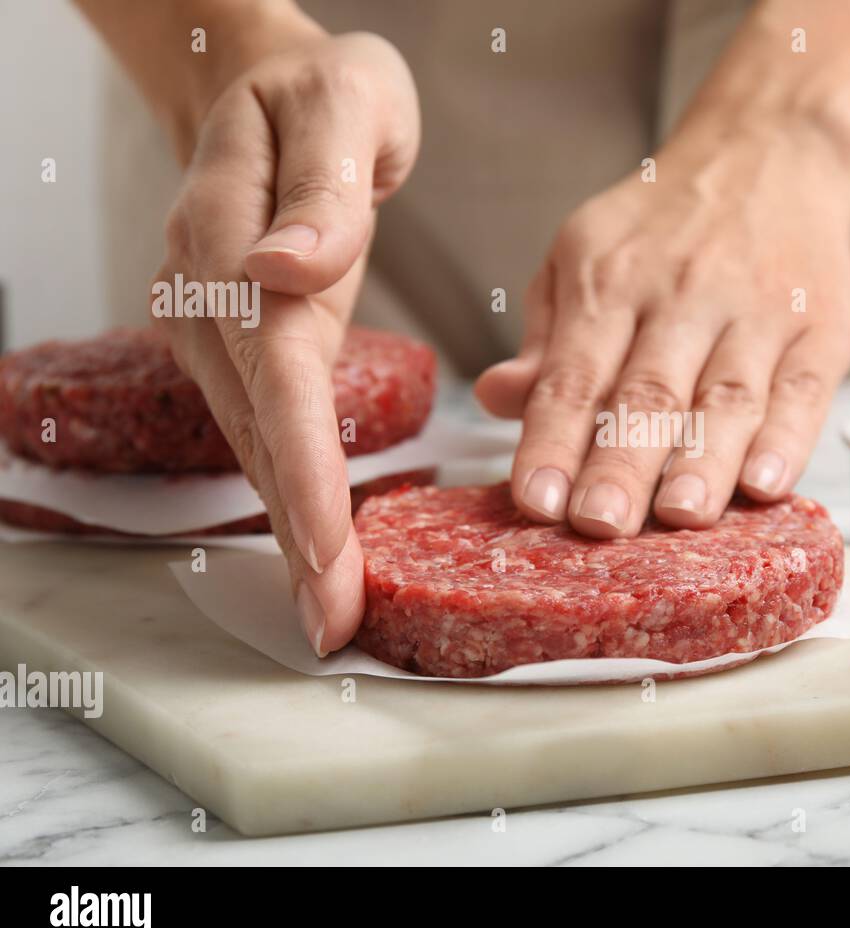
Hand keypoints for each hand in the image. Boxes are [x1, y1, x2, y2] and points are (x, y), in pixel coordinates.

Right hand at [152, 30, 418, 652]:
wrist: (267, 87)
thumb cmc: (320, 92)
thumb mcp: (344, 103)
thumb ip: (322, 188)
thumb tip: (285, 266)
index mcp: (233, 238)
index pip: (277, 373)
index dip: (301, 468)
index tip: (329, 549)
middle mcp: (208, 295)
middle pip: (259, 429)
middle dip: (297, 532)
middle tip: (332, 621)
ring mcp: (210, 325)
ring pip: (253, 442)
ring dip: (290, 531)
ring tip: (328, 610)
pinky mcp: (231, 346)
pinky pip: (262, 428)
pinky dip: (290, 492)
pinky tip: (318, 546)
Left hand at [476, 124, 849, 536]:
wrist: (769, 147)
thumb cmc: (664, 223)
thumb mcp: (584, 256)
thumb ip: (547, 340)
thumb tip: (498, 399)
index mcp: (610, 279)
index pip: (574, 375)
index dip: (553, 440)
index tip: (536, 501)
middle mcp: (682, 293)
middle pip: (647, 393)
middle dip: (621, 464)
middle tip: (600, 525)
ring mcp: (756, 310)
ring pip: (726, 396)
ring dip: (704, 461)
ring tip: (681, 516)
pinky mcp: (821, 325)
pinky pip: (802, 389)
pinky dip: (787, 438)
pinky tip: (767, 483)